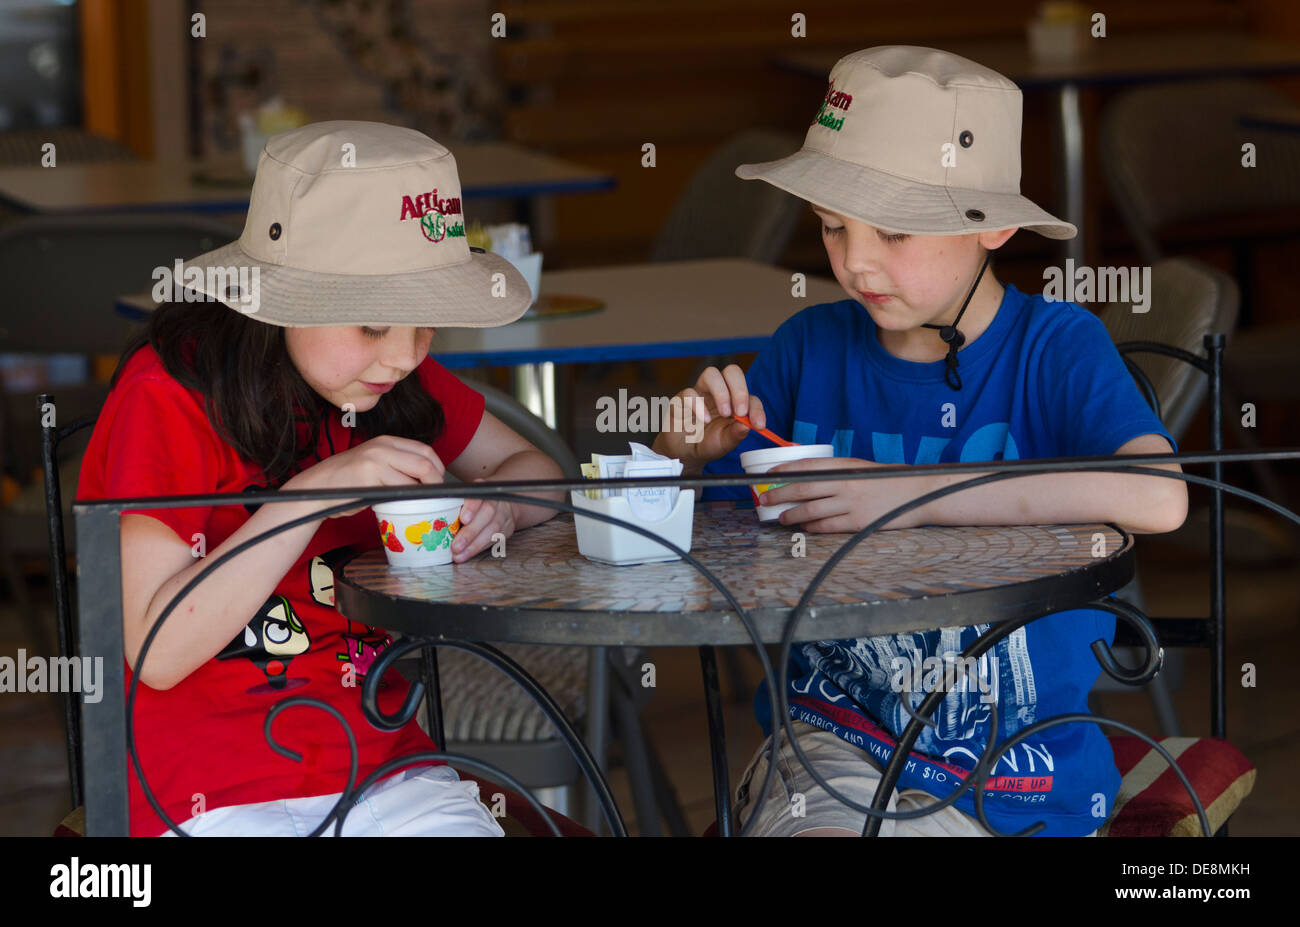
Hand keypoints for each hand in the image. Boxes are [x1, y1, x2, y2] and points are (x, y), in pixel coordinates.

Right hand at [285, 435, 445, 518]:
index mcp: (386, 441)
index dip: (438, 468)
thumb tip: (427, 480)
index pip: (425, 450)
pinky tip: (404, 507)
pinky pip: (400, 490)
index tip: (438, 484)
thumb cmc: (347, 482)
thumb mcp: (374, 464)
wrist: (316, 489)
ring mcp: (376, 459)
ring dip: (424, 493)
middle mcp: (383, 446)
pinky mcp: (369, 475)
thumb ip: (396, 466)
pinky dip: (408, 500)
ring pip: (416, 476)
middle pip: (425, 462)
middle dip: (436, 482)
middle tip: (435, 497)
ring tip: (421, 504)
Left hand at [451, 477, 516, 562]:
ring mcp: (504, 515)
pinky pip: (495, 540)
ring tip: (459, 554)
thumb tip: (432, 518)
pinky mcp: (507, 529)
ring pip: (492, 530)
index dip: (472, 507)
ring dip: (474, 545)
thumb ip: (453, 503)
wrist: (503, 504)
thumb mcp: (465, 497)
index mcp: (483, 489)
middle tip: (456, 546)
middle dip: (470, 532)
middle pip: (487, 514)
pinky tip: (468, 554)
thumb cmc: (477, 502)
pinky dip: (479, 548)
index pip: (479, 495)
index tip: (463, 519)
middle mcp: (496, 501)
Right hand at [655, 364, 765, 465]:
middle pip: (732, 372)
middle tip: (740, 412)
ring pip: (711, 374)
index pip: (750, 397)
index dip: (756, 409)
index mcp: (734, 402)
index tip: (758, 424)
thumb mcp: (725, 443)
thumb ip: (736, 435)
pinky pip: (689, 392)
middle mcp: (718, 392)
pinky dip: (698, 406)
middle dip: (739, 390)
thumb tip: (747, 425)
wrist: (684, 451)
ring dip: (721, 393)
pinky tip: (704, 420)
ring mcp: (700, 392)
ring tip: (724, 413)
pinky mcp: (681, 399)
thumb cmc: (707, 443)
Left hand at [759, 457, 931, 531]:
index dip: (783, 471)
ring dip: (791, 515)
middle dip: (779, 495)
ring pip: (810, 511)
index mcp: (845, 466)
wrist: (917, 493)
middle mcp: (845, 483)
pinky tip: (804, 527)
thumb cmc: (887, 479)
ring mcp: (850, 504)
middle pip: (802, 489)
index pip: (807, 466)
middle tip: (764, 500)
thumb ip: (836, 471)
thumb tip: (806, 476)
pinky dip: (811, 527)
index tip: (768, 475)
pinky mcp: (857, 523)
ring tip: (781, 518)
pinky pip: (826, 526)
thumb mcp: (861, 468)